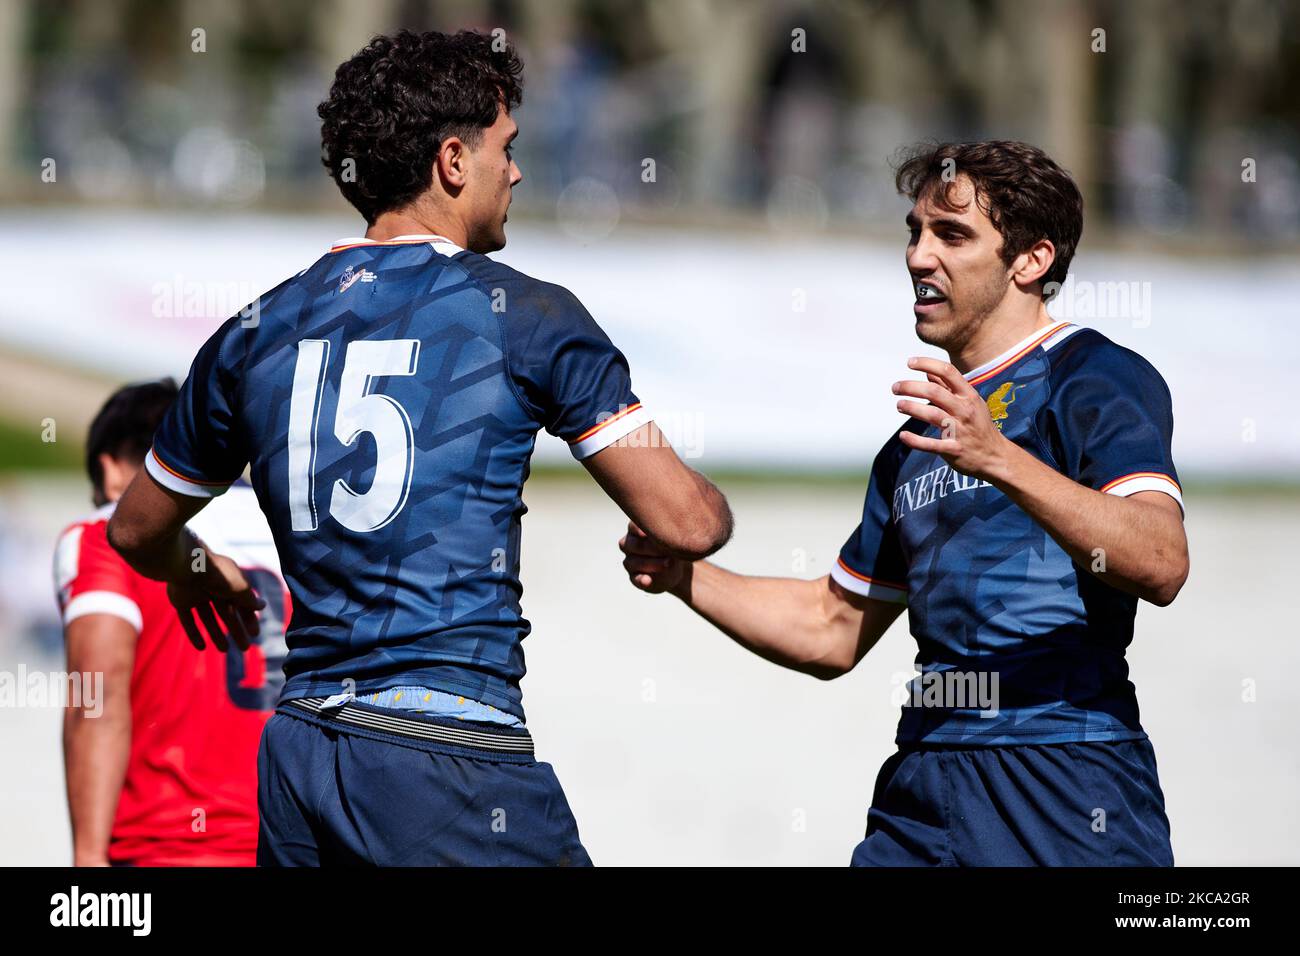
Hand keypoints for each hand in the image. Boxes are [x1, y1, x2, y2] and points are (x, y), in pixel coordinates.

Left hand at [166, 549, 263, 652]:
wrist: (187, 566)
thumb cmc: (219, 575)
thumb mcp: (241, 588)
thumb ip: (250, 599)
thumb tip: (263, 606)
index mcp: (230, 582)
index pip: (242, 603)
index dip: (249, 618)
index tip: (255, 633)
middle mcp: (214, 588)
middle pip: (227, 613)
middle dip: (236, 630)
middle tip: (245, 647)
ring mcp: (196, 594)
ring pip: (208, 618)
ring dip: (217, 634)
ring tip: (224, 650)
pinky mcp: (181, 600)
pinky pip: (188, 619)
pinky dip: (194, 633)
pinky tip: (201, 647)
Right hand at [619, 522, 690, 594]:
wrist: (676, 568)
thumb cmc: (674, 546)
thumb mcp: (674, 541)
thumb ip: (669, 540)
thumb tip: (669, 549)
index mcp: (636, 530)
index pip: (633, 527)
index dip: (639, 529)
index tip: (649, 533)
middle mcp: (630, 544)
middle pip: (634, 545)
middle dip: (651, 547)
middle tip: (668, 550)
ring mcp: (630, 561)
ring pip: (632, 562)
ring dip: (650, 563)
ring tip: (668, 563)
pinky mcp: (634, 577)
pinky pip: (635, 579)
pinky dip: (641, 580)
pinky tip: (648, 580)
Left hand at [893, 356, 1013, 483]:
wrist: (995, 456)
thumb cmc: (979, 426)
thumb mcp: (970, 402)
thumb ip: (948, 387)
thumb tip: (929, 372)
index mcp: (968, 395)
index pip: (948, 372)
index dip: (927, 363)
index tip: (909, 362)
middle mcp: (964, 410)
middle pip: (934, 392)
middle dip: (911, 387)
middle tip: (895, 387)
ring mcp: (960, 430)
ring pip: (932, 415)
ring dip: (912, 408)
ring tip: (899, 405)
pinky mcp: (954, 449)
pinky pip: (932, 444)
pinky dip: (915, 440)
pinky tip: (903, 435)